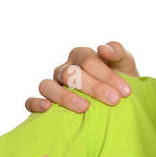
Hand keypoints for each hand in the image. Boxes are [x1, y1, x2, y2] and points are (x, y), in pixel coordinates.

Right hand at [25, 41, 140, 113]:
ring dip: (65, 96)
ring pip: (48, 86)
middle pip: (70, 74)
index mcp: (81, 57)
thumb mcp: (125, 66)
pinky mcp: (43, 103)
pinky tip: (47, 108)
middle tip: (114, 100)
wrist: (116, 105)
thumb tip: (102, 48)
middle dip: (94, 87)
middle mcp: (64, 69)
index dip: (106, 75)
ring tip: (85, 108)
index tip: (125, 92)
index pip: (88, 60)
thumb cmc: (119, 83)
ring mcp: (52, 86)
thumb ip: (118, 53)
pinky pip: (30, 102)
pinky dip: (36, 104)